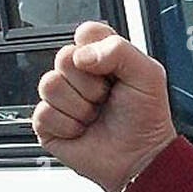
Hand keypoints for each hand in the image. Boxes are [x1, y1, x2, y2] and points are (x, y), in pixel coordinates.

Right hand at [31, 21, 177, 191]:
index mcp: (103, 58)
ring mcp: (62, 98)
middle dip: (89, 83)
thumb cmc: (146, 119)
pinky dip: (68, 125)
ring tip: (95, 115)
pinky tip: (82, 130)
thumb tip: (83, 54)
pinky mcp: (48, 122)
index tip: (111, 69)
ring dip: (79, 106)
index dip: (95, 49)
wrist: (139, 158)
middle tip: (106, 97)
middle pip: (63, 57)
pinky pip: (43, 112)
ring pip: (49, 84)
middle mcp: (80, 75)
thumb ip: (120, 50)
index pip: (85, 33)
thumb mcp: (149, 75)